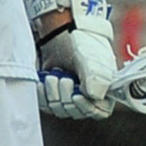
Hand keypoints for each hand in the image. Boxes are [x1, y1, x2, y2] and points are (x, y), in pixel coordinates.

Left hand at [34, 0, 115, 118]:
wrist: (62, 34)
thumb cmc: (82, 44)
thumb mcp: (90, 59)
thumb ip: (95, 78)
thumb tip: (94, 97)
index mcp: (103, 90)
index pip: (99, 112)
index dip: (87, 108)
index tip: (77, 95)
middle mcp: (88, 96)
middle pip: (76, 112)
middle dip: (67, 97)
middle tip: (64, 79)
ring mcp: (69, 96)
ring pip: (60, 110)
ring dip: (54, 94)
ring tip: (53, 76)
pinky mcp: (53, 94)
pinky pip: (46, 105)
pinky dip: (42, 95)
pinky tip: (42, 83)